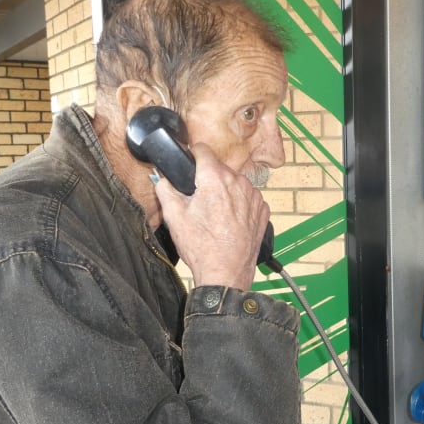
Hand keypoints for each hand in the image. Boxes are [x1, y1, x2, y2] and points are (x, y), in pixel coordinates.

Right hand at [153, 143, 269, 289]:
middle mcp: (238, 181)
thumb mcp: (174, 217)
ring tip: (214, 215)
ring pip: (234, 183)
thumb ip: (164, 189)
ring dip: (224, 191)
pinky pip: (247, 198)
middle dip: (207, 179)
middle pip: (219, 168)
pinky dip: (238, 204)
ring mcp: (254, 196)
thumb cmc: (201, 247)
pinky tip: (229, 222)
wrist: (226, 274)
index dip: (192, 155)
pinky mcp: (262, 210)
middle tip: (197, 200)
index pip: (202, 150)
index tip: (188, 163)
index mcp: (215, 178)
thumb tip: (160, 177)